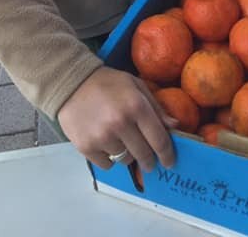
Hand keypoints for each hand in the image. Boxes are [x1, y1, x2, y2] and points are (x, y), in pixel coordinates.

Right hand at [57, 65, 177, 171]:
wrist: (72, 83)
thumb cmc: (108, 83)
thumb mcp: (136, 86)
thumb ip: (156, 107)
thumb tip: (174, 126)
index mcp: (136, 106)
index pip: (159, 140)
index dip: (167, 154)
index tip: (170, 161)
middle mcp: (120, 123)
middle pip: (144, 155)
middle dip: (150, 160)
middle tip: (149, 160)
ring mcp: (102, 137)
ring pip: (125, 160)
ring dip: (127, 155)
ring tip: (121, 141)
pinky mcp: (86, 147)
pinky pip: (107, 165)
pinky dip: (109, 158)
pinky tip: (106, 143)